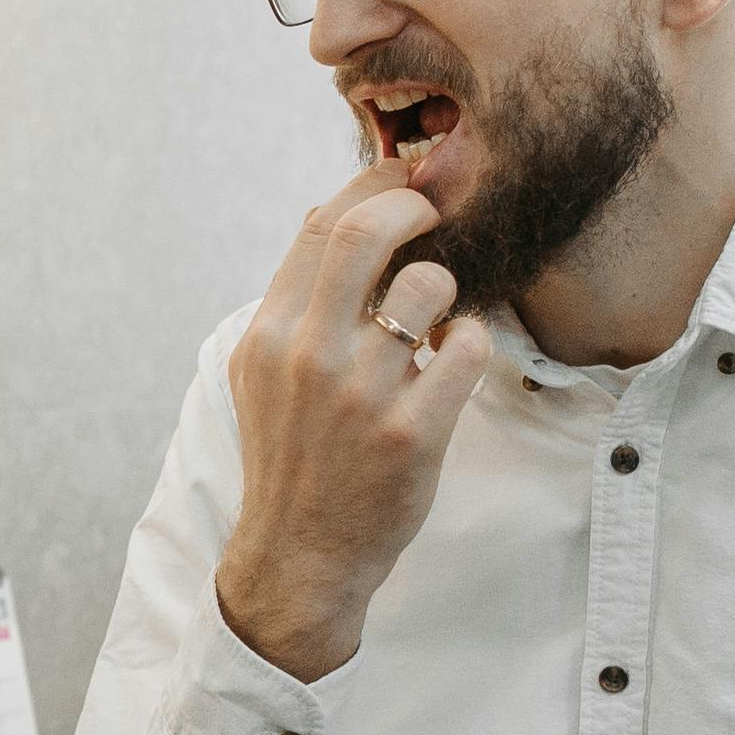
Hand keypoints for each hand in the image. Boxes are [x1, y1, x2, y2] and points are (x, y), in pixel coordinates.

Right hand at [216, 169, 493, 678]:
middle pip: (366, 232)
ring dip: (446, 289)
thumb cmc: (293, 456)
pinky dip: (470, 343)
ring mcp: (362, 395)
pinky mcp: (413, 433)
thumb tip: (324, 211)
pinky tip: (452, 362)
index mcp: (269, 335)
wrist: (300, 554)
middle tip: (436, 209)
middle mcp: (309, 356)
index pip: (320, 226)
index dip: (371, 185)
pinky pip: (468, 347)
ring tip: (435, 319)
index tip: (404, 180)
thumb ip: (291, 300)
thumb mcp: (264, 375)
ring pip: (429, 285)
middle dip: (412, 203)